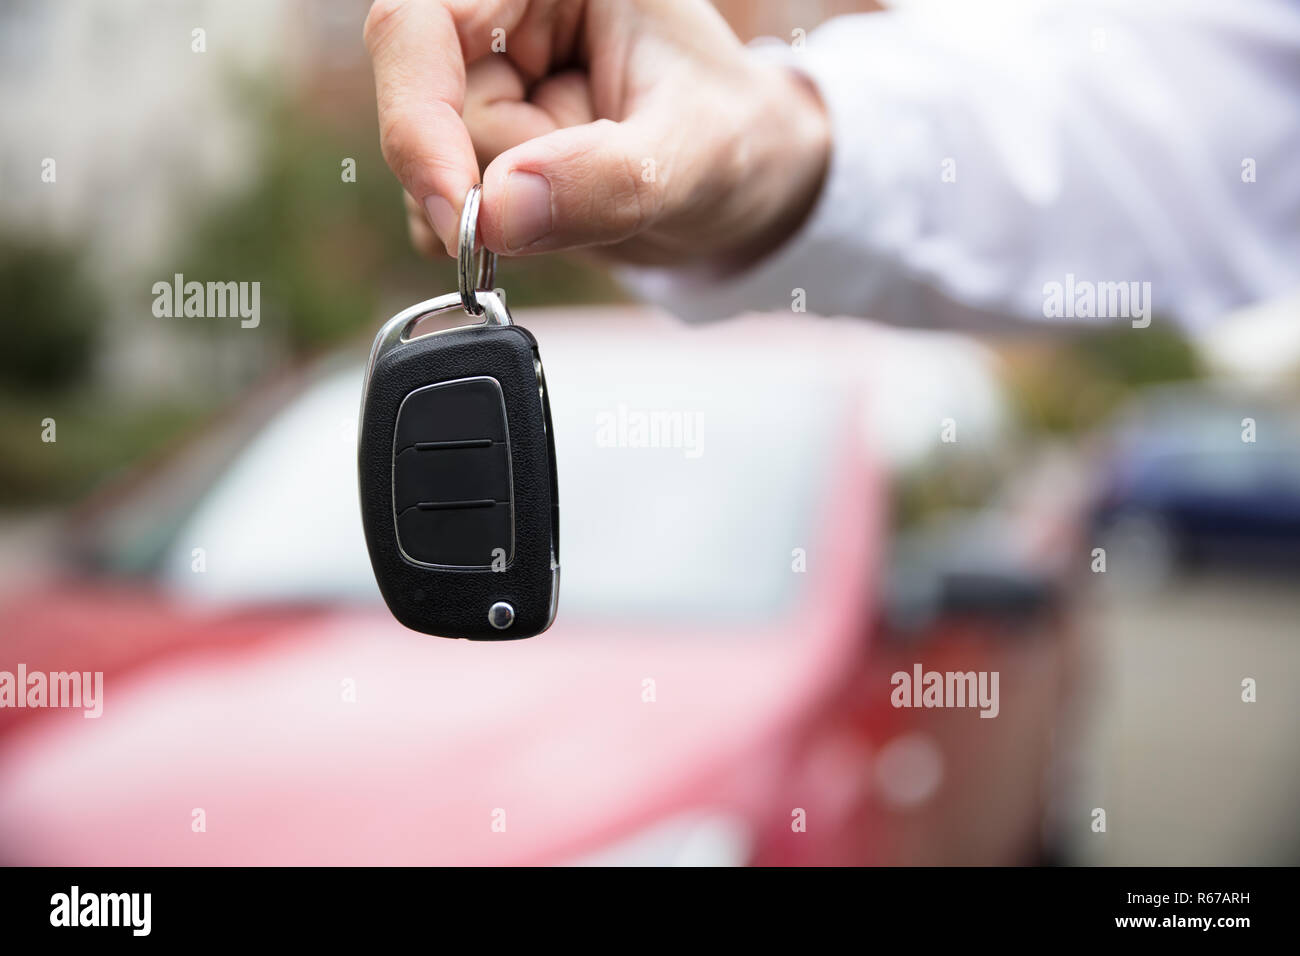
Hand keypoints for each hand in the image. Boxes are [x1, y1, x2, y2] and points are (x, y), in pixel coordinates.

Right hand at [364, 0, 829, 266]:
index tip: (458, 212)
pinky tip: (559, 214)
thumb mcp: (693, 156)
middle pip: (428, 108)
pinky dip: (496, 232)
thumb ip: (604, 181)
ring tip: (596, 185)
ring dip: (510, 208)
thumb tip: (495, 213)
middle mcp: (500, 12)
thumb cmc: (738, 138)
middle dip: (503, 174)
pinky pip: (440, 204)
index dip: (417, 116)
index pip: (420, 24)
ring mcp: (482, 76)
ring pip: (434, 167)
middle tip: (596, 183)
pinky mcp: (475, 138)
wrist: (749, 179)